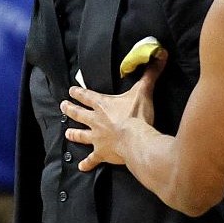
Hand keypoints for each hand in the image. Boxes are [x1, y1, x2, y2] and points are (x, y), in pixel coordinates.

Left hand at [61, 52, 165, 172]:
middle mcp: (95, 121)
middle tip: (62, 106)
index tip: (70, 90)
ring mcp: (96, 138)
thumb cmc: (137, 115)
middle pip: (79, 114)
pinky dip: (87, 163)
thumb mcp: (143, 91)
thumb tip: (161, 55)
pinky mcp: (101, 153)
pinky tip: (81, 167)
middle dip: (70, 109)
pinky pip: (92, 159)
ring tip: (67, 133)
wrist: (135, 140)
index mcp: (102, 105)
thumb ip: (150, 74)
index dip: (78, 92)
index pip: (86, 96)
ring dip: (74, 134)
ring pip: (81, 135)